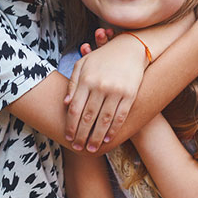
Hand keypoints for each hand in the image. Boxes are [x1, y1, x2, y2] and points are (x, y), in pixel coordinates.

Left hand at [64, 31, 145, 152]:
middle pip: (87, 118)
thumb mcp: (83, 65)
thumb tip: (66, 104)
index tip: (68, 138)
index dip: (70, 126)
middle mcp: (100, 86)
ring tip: (91, 149)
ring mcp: (116, 91)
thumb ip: (73, 84)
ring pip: (103, 121)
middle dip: (81, 136)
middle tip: (77, 148)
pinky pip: (120, 117)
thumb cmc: (103, 57)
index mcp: (86, 79)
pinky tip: (108, 139)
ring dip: (96, 138)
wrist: (131, 48)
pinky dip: (113, 130)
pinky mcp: (130, 94)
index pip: (75, 109)